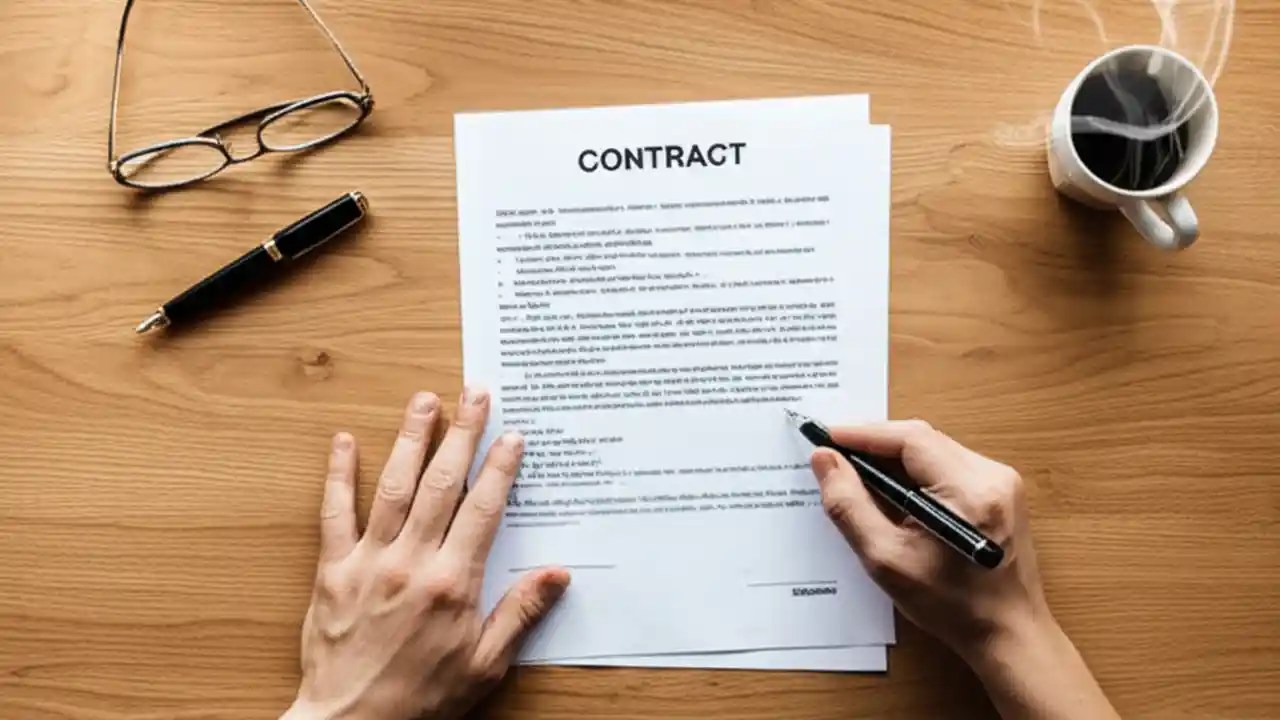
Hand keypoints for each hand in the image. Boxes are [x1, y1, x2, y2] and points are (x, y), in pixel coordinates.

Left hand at [283, 388, 569, 719]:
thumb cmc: (422, 700)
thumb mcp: (486, 664)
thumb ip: (520, 613)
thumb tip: (558, 574)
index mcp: (452, 583)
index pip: (483, 509)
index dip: (500, 467)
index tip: (511, 435)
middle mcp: (411, 562)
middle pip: (441, 483)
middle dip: (461, 433)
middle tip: (474, 393)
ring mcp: (368, 562)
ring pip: (392, 486)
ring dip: (410, 438)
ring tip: (423, 400)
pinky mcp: (332, 571)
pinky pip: (334, 513)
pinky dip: (339, 475)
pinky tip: (343, 442)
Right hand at [809, 420, 1044, 658]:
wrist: (1008, 635)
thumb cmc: (952, 607)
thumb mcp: (887, 559)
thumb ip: (850, 506)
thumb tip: (825, 461)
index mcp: (970, 492)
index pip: (910, 439)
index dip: (863, 433)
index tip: (825, 436)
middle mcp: (993, 476)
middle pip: (922, 440)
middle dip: (875, 443)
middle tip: (834, 455)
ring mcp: (1002, 482)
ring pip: (935, 450)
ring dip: (894, 457)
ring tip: (857, 474)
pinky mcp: (1001, 492)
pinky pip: (949, 465)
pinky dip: (916, 471)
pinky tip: (893, 490)